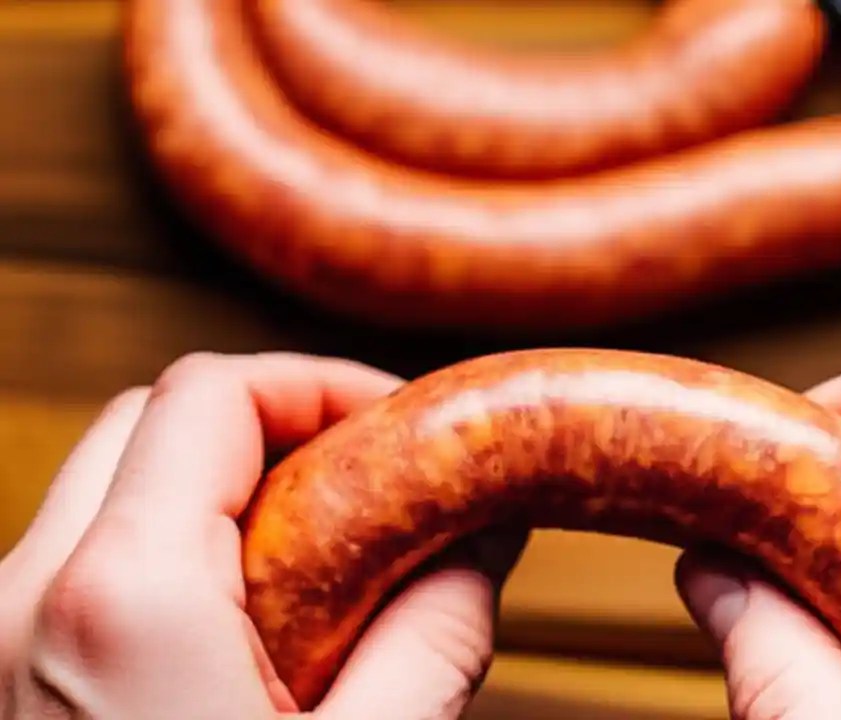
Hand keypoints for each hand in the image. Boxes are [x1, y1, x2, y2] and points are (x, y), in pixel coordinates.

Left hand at [0, 352, 527, 719]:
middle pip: (154, 422)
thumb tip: (484, 543)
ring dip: (226, 491)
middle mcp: (28, 602)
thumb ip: (437, 638)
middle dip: (275, 427)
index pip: (211, 393)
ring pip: (115, 490)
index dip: (321, 382)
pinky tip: (254, 625)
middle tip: (371, 481)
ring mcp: (3, 643)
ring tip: (324, 560)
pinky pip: (90, 563)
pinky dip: (177, 553)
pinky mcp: (11, 681)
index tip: (399, 425)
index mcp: (124, 600)